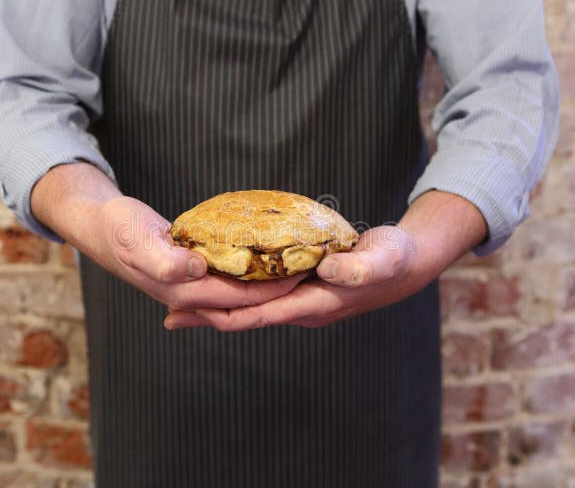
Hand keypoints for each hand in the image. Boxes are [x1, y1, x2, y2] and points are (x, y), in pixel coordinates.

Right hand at [30, 163, 305, 318]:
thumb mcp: (135, 238)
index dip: (269, 291)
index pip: (236, 298)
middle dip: (277, 291)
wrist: (102, 227)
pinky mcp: (192, 273)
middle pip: (243, 301)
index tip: (298, 275)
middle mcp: (190, 294)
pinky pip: (227, 278)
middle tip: (310, 270)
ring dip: (266, 284)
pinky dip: (249, 273)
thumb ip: (163, 259)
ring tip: (296, 266)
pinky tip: (267, 259)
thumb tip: (194, 270)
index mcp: (181, 290)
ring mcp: (191, 286)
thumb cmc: (118, 229)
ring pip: (237, 293)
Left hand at [164, 225, 425, 329]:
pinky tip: (220, 280)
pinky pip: (262, 294)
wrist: (406, 265)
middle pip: (246, 317)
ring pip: (250, 307)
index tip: (188, 313)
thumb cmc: (395, 259)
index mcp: (315, 304)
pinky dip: (236, 290)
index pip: (259, 315)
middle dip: (208, 317)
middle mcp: (302, 308)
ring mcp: (301, 300)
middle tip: (168, 313)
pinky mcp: (302, 287)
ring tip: (183, 301)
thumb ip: (358, 268)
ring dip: (218, 307)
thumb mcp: (382, 259)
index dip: (222, 315)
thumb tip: (328, 271)